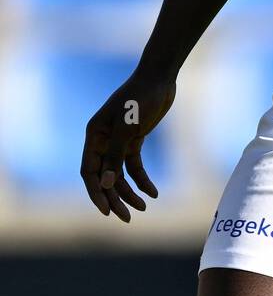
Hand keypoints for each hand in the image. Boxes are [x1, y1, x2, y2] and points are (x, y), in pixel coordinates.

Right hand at [81, 69, 175, 220]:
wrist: (160, 77)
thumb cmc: (140, 97)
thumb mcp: (128, 127)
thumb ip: (115, 156)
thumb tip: (106, 183)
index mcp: (94, 135)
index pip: (88, 171)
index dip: (96, 192)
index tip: (107, 212)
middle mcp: (102, 140)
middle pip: (104, 176)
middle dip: (115, 198)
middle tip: (128, 218)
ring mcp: (118, 141)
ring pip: (119, 174)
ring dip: (130, 192)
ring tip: (144, 207)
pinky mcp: (134, 140)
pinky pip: (134, 166)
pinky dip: (142, 180)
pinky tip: (153, 193)